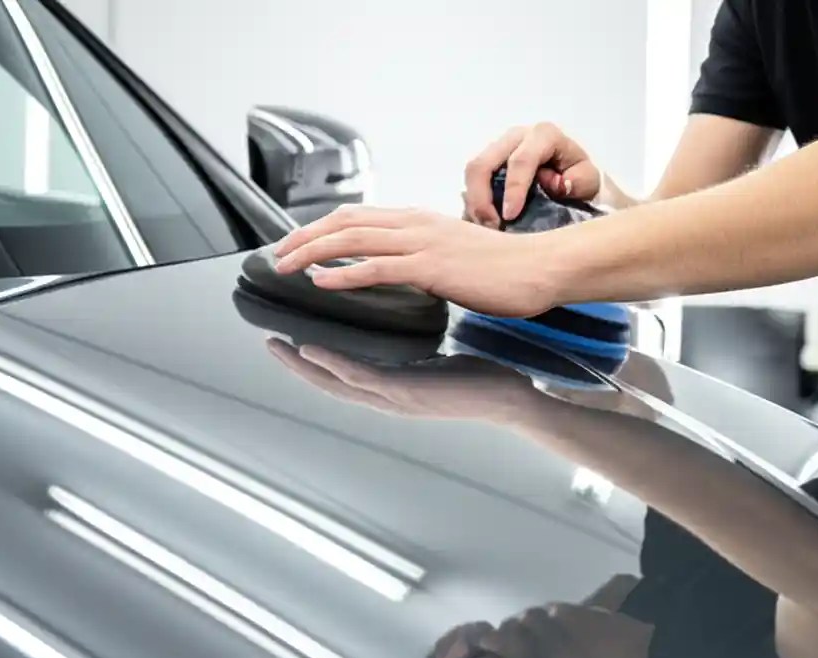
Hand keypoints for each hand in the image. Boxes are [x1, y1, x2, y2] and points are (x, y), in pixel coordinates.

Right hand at [267, 339, 540, 421]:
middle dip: (294, 366)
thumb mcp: (439, 360)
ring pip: (335, 384)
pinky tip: (312, 350)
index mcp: (392, 388)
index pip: (340, 373)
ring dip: (302, 367)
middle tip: (266, 344)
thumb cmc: (481, 379)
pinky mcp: (407, 395)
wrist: (514, 400)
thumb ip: (414, 350)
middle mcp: (387, 398)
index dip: (310, 359)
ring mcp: (394, 399)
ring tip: (275, 348)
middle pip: (328, 383)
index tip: (287, 337)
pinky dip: (333, 365)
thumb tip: (404, 323)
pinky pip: (361, 378)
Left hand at [273, 205, 561, 317]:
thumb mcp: (456, 253)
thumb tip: (403, 266)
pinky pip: (376, 268)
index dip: (321, 226)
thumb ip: (425, 255)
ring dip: (312, 253)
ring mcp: (423, 244)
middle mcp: (416, 225)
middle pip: (346, 223)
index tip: (297, 241)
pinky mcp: (431, 268)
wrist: (539, 269)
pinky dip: (342, 274)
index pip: (359, 216)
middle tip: (277, 254)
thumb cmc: (505, 268)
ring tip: (286, 267)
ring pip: (352, 241)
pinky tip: (320, 281)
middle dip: (304, 237)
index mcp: (420, 220)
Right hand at [464, 123, 600, 227]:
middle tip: (492, 226)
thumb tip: (556, 185)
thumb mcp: (588, 179)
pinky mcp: (489, 162)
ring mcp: (499, 147)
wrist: (573, 172)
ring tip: (488, 227)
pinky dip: (474, 203)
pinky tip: (484, 221)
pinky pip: (472, 181)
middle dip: (481, 198)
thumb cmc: (579, 176)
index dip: (513, 189)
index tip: (510, 216)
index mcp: (543, 136)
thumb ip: (577, 181)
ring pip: (473, 171)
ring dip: (475, 203)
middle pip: (484, 163)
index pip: (520, 160)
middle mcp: (516, 136)